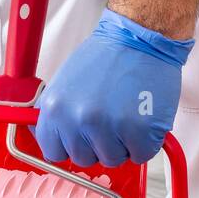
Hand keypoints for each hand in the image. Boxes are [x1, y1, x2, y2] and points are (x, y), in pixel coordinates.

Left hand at [35, 9, 192, 167]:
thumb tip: (53, 142)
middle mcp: (78, 120)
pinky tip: (143, 118)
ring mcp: (109, 127)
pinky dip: (145, 142)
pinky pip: (140, 155)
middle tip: (110, 119)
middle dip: (98, 145)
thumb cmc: (107, 57)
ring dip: (122, 145)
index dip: (70, 146)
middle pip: (84, 159)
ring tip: (127, 114)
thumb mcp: (64, 84)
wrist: (140, 37)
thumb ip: (57, 115)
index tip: (81, 139)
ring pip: (112, 160)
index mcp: (55, 109)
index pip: (53, 152)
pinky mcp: (139, 131)